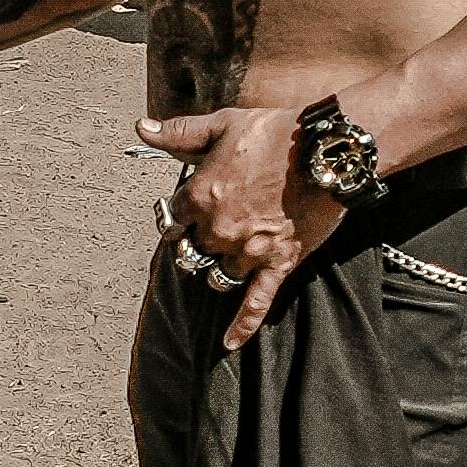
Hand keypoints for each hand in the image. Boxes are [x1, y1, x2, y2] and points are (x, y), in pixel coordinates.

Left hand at [134, 99, 345, 350]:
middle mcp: (218, 228)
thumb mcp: (221, 123)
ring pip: (219, 275)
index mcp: (200, 195)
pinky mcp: (278, 264)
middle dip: (200, 242)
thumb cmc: (275, 132)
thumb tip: (140, 128)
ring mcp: (248, 250)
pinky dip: (241, 326)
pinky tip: (229, 343)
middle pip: (195, 250)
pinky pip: (255, 302)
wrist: (326, 150)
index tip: (188, 212)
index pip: (173, 218)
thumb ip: (178, 132)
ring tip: (228, 258)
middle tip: (213, 232)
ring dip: (219, 269)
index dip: (181, 214)